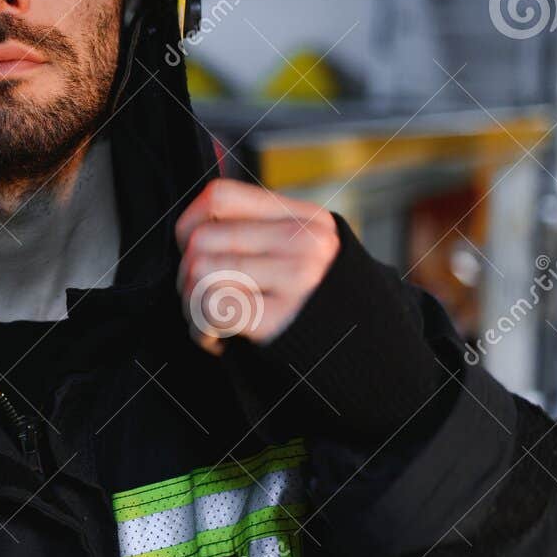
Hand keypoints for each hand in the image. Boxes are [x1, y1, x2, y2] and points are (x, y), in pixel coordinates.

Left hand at [174, 178, 339, 355]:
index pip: (220, 196)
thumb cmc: (315, 308)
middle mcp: (305, 241)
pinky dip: (201, 329)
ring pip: (200, 271)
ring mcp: (298, 277)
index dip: (189, 223)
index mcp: (306, 218)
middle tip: (201, 301)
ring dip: (191, 305)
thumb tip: (189, 229)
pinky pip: (211, 307)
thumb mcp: (302, 255)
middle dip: (186, 275)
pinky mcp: (282, 317)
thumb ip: (258, 233)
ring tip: (211, 323)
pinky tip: (218, 340)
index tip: (189, 253)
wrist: (369, 360)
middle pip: (202, 239)